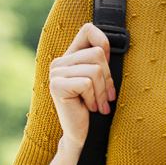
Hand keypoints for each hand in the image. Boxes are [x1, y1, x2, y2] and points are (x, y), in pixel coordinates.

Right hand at [48, 22, 115, 145]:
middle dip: (108, 77)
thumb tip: (109, 51)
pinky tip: (90, 108)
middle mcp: (59, 62)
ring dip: (102, 92)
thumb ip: (100, 62)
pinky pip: (87, 83)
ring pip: (95, 69)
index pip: (88, 30)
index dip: (104, 42)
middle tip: (107, 96)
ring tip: (99, 105)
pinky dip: (94, 98)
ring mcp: (56, 73)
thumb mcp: (99, 80)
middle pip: (97, 53)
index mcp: (69, 57)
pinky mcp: (57, 86)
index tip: (108, 64)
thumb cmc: (93, 107)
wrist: (81, 134)